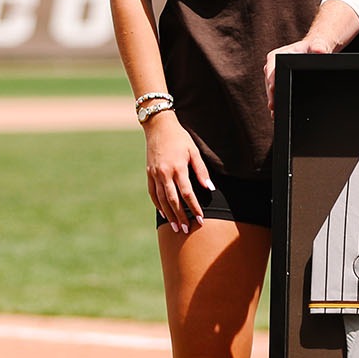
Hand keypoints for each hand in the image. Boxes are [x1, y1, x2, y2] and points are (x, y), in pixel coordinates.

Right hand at [144, 113, 212, 234]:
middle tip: (186, 230)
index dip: (194, 207)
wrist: (158, 127)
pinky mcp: (149, 174)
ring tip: (176, 227)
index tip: (200, 219)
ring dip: (169, 215)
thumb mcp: (193, 151)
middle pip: (173, 200)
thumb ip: (201, 171)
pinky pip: (152, 194)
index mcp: (177, 168)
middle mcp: (164, 173)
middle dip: (181, 216)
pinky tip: (164, 213)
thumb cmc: (180, 138)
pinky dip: (158, 205)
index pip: (187, 193)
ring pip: (161, 200)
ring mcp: (154, 175)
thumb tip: (209, 188)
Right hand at [265, 38, 324, 112]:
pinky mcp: (279, 84)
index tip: (273, 89)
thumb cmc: (316, 46)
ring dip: (274, 101)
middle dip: (272, 95)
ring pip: (272, 91)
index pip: (271, 69)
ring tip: (277, 113)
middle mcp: (273, 66)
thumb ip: (319, 47)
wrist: (316, 50)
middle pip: (270, 82)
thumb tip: (319, 50)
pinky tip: (280, 113)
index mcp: (277, 55)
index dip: (272, 80)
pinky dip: (279, 103)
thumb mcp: (319, 45)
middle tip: (274, 107)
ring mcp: (275, 76)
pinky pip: (277, 94)